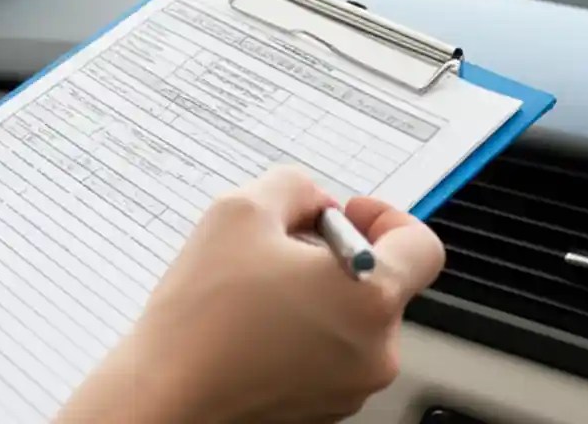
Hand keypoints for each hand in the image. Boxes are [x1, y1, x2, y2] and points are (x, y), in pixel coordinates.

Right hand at [55, 166, 445, 423]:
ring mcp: (352, 386)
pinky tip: (255, 325)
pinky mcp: (324, 408)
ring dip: (318, 295)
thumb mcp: (241, 210)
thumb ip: (295, 187)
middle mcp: (376, 349)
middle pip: (383, 282)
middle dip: (337, 255)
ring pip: (354, 319)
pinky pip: (331, 354)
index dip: (387, 218)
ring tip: (260, 291)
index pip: (423, 246)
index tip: (350, 215)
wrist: (164, 399)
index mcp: (371, 297)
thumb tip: (315, 202)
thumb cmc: (201, 315)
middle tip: (284, 248)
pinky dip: (304, 332)